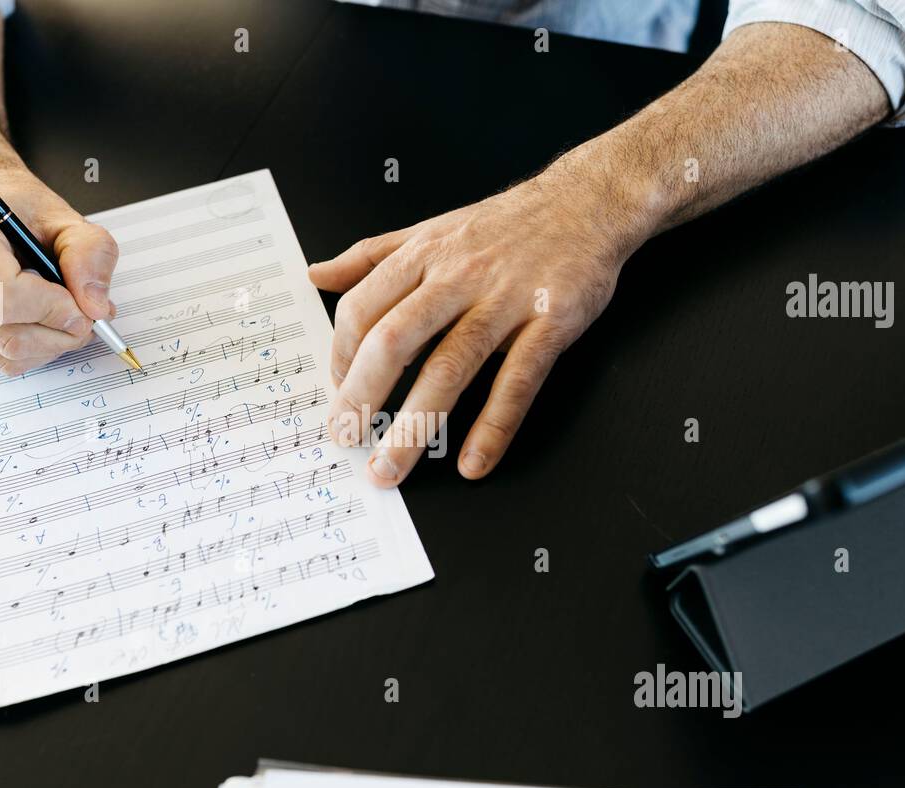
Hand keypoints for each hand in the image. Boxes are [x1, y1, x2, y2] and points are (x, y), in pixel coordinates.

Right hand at [0, 171, 119, 374]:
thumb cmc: (21, 213)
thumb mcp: (65, 219)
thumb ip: (89, 255)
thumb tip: (96, 309)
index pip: (2, 295)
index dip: (52, 309)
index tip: (81, 306)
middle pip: (7, 335)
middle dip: (60, 334)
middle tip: (86, 318)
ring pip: (6, 356)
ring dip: (50, 346)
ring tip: (65, 317)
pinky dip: (32, 352)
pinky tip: (39, 324)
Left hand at [309, 152, 652, 486]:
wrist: (588, 201)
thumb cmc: (506, 224)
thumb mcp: (432, 230)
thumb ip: (371, 255)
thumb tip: (316, 274)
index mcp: (424, 255)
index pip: (362, 309)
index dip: (341, 357)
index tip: (338, 394)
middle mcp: (459, 276)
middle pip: (395, 341)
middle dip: (362, 396)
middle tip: (345, 439)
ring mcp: (506, 300)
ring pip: (451, 367)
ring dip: (415, 426)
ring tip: (391, 468)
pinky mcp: (551, 323)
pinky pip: (517, 381)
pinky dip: (493, 427)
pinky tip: (472, 462)